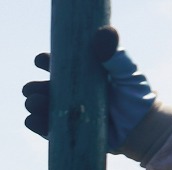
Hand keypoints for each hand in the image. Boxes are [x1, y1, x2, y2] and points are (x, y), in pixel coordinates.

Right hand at [23, 26, 154, 150]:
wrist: (140, 127)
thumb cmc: (135, 96)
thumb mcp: (127, 72)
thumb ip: (116, 55)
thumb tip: (102, 34)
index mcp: (79, 76)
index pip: (57, 66)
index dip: (45, 61)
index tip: (40, 60)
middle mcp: (68, 94)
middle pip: (42, 88)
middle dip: (34, 87)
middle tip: (31, 88)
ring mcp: (65, 113)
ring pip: (39, 107)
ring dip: (33, 104)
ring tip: (35, 103)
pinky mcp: (64, 133)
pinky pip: (43, 129)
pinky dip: (35, 124)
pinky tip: (33, 119)